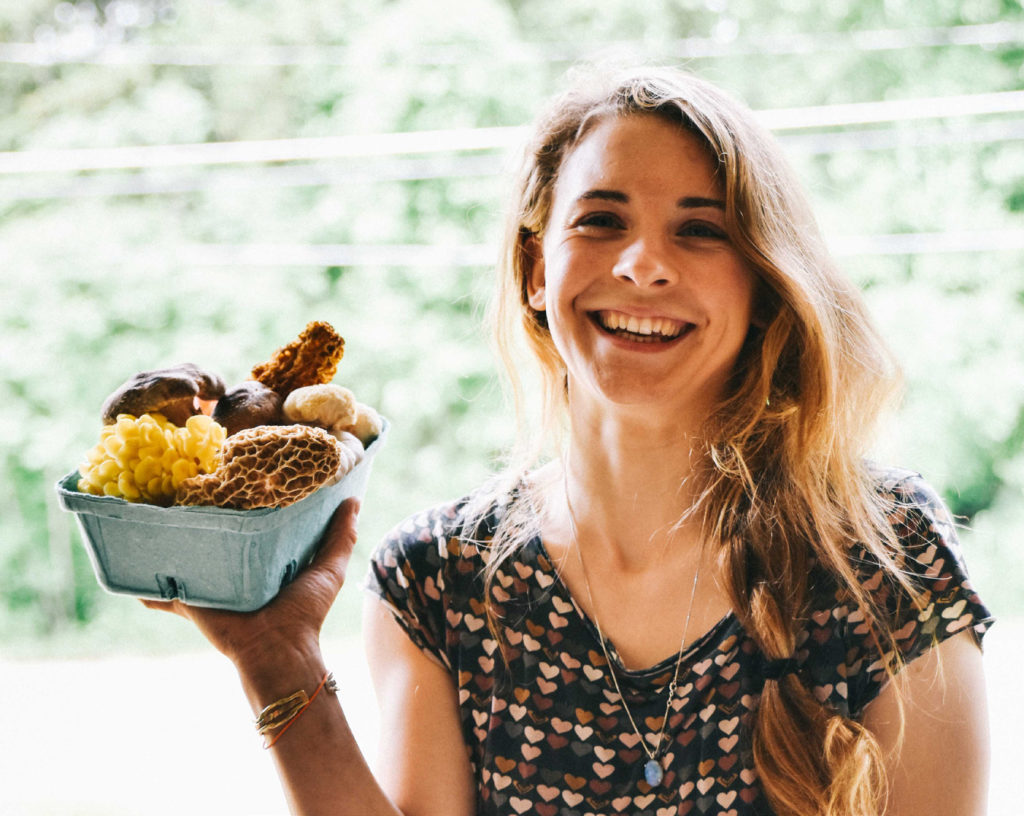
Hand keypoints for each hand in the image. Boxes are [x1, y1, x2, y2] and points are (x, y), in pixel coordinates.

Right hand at [142, 497, 360, 667]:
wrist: (278, 650)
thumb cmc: (306, 613)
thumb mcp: (329, 570)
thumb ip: (341, 538)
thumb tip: (353, 502)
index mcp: (264, 558)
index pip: (252, 524)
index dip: (247, 502)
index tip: (239, 471)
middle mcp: (234, 569)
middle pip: (216, 537)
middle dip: (203, 515)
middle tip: (188, 481)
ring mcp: (210, 584)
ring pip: (185, 556)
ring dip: (170, 540)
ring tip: (152, 509)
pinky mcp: (190, 600)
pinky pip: (161, 591)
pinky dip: (143, 583)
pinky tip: (128, 564)